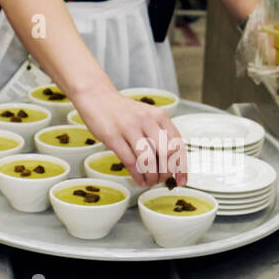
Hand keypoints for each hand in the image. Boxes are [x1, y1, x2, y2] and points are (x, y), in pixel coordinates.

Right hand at [72, 87, 187, 187]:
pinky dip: (137, 175)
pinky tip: (138, 180)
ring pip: (148, 160)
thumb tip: (170, 163)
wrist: (97, 96)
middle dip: (166, 173)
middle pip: (166, 153)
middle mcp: (146, 120)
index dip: (182, 166)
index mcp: (159, 115)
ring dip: (151, 177)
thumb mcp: (147, 117)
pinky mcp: (112, 136)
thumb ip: (159, 134)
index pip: (178, 144)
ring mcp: (129, 127)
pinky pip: (129, 161)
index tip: (181, 180)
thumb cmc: (123, 112)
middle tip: (161, 180)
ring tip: (149, 182)